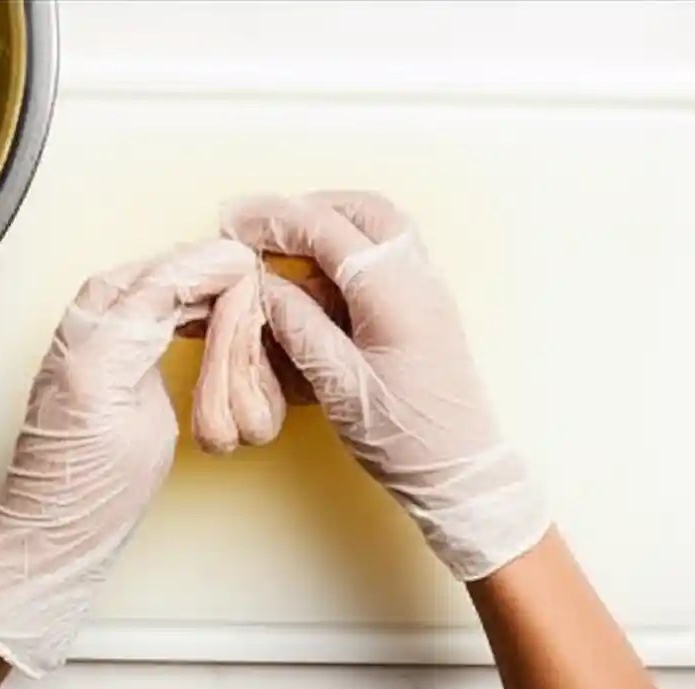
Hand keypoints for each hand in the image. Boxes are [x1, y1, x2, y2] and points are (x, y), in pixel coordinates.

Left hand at [0, 239, 252, 676]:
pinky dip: (153, 299)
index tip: (243, 263)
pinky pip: (114, 308)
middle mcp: (72, 341)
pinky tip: (181, 311)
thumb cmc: (96, 497)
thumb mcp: (153, 426)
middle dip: (191, 265)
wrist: (48, 534)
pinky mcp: (70, 360)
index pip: (158, 283)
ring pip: (126, 284)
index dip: (205, 266)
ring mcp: (65, 348)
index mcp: (97, 355)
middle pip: (140, 273)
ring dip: (173, 278)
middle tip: (237, 271)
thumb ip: (164, 358)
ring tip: (218, 287)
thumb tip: (196, 315)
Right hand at [224, 191, 548, 580]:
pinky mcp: (428, 311)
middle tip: (261, 225)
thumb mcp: (339, 386)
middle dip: (307, 208)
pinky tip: (315, 288)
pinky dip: (347, 259)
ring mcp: (429, 292)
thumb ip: (297, 325)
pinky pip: (387, 261)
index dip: (274, 220)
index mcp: (396, 292)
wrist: (461, 474)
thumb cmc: (405, 439)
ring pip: (380, 230)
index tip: (233, 223)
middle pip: (363, 209)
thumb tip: (261, 284)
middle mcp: (419, 279)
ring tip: (282, 253)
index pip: (327, 228)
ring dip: (330, 228)